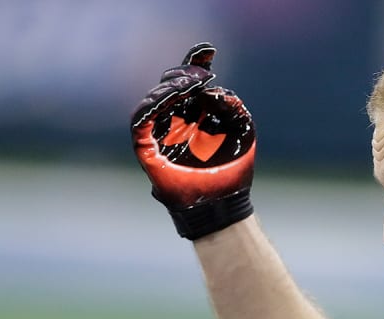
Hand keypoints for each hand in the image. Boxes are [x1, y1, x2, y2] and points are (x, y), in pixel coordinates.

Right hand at [131, 43, 256, 239]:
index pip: (190, 80)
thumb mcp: (242, 131)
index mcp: (197, 112)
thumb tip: (214, 89)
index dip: (196, 61)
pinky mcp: (146, 145)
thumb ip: (232, 106)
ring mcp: (161, 131)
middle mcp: (177, 118)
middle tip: (201, 76)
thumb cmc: (233, 171)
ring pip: (155, 99)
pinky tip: (167, 98)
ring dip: (170, 88)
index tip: (209, 50)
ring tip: (188, 86)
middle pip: (170, 84)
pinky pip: (141, 119)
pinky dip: (151, 106)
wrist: (222, 203)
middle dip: (184, 75)